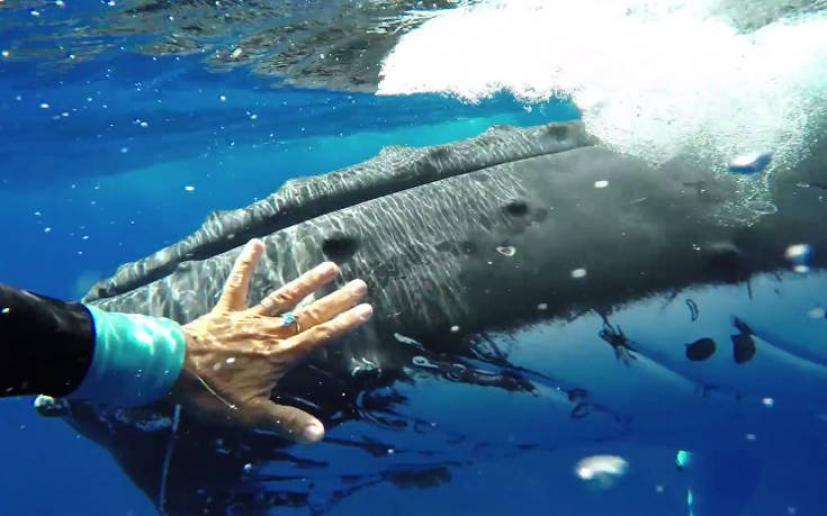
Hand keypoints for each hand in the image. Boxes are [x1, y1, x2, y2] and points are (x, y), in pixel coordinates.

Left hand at [171, 238, 372, 442]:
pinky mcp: (226, 310)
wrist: (171, 370)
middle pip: (309, 314)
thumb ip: (288, 422)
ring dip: (307, 281)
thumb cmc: (212, 394)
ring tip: (331, 266)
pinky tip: (257, 243)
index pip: (319, 337)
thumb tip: (321, 434)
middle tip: (361, 284)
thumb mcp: (252, 414)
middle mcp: (269, 332)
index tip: (366, 310)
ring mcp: (248, 318)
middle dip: (336, 300)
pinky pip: (237, 284)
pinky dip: (247, 263)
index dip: (343, 324)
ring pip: (283, 297)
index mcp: (279, 356)